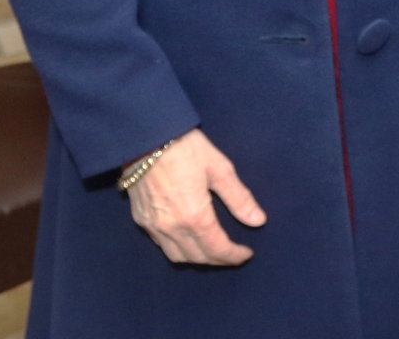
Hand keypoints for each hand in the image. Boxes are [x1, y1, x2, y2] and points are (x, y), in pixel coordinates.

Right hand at [125, 128, 266, 265]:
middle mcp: (171, 228)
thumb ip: (239, 198)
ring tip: (214, 251)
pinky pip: (161, 245)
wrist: (145, 139)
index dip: (233, 255)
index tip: (247, 254)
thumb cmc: (186, 149)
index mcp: (194, 216)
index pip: (217, 248)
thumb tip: (258, 221)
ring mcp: (152, 226)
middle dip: (218, 260)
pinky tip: (189, 239)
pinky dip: (178, 249)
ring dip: (197, 259)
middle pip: (197, 257)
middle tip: (234, 254)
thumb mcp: (220, 169)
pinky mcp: (140, 220)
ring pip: (176, 256)